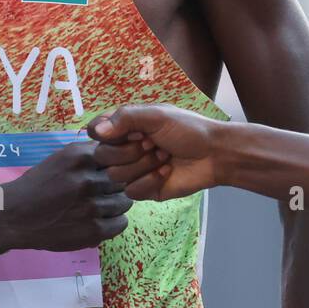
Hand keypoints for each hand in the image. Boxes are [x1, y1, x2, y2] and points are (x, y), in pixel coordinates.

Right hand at [0, 138, 161, 251]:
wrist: (13, 215)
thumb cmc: (40, 184)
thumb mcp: (63, 158)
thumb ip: (91, 153)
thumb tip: (125, 148)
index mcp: (80, 157)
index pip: (120, 154)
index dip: (120, 162)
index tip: (115, 169)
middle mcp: (87, 179)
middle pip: (125, 179)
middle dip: (117, 185)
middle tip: (103, 191)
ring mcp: (91, 206)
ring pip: (125, 202)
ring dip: (116, 204)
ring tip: (98, 206)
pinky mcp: (93, 230)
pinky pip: (121, 223)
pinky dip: (113, 222)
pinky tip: (98, 220)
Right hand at [88, 105, 222, 201]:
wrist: (213, 154)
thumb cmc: (188, 129)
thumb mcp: (157, 115)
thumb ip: (125, 118)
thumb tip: (95, 131)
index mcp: (124, 128)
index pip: (95, 131)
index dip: (109, 134)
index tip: (134, 131)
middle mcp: (124, 149)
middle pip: (102, 157)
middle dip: (131, 151)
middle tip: (153, 143)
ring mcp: (132, 171)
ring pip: (116, 176)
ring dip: (144, 164)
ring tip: (164, 156)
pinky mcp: (143, 190)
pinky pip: (131, 192)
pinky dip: (151, 180)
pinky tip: (167, 171)